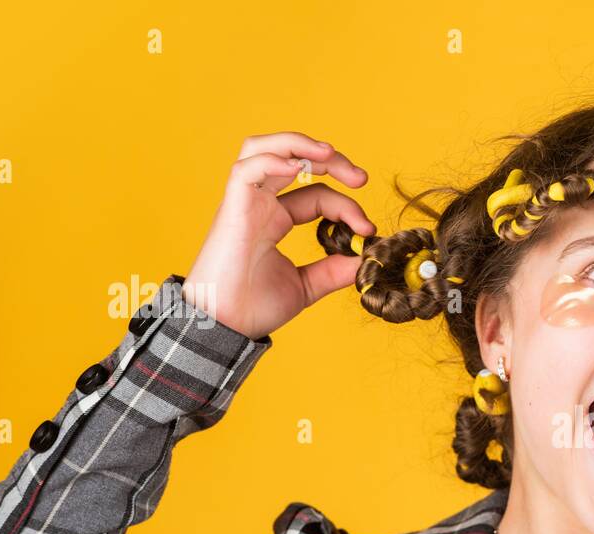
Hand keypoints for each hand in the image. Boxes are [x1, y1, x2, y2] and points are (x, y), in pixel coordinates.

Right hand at [182, 131, 376, 340]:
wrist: (225, 328)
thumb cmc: (254, 308)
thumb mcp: (305, 286)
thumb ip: (333, 270)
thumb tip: (364, 258)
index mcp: (275, 220)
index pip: (316, 195)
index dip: (346, 207)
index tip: (367, 230)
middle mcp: (259, 205)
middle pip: (293, 160)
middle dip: (331, 160)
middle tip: (361, 178)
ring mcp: (244, 204)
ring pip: (263, 150)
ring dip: (299, 145)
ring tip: (330, 154)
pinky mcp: (231, 209)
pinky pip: (247, 170)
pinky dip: (273, 161)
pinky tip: (299, 168)